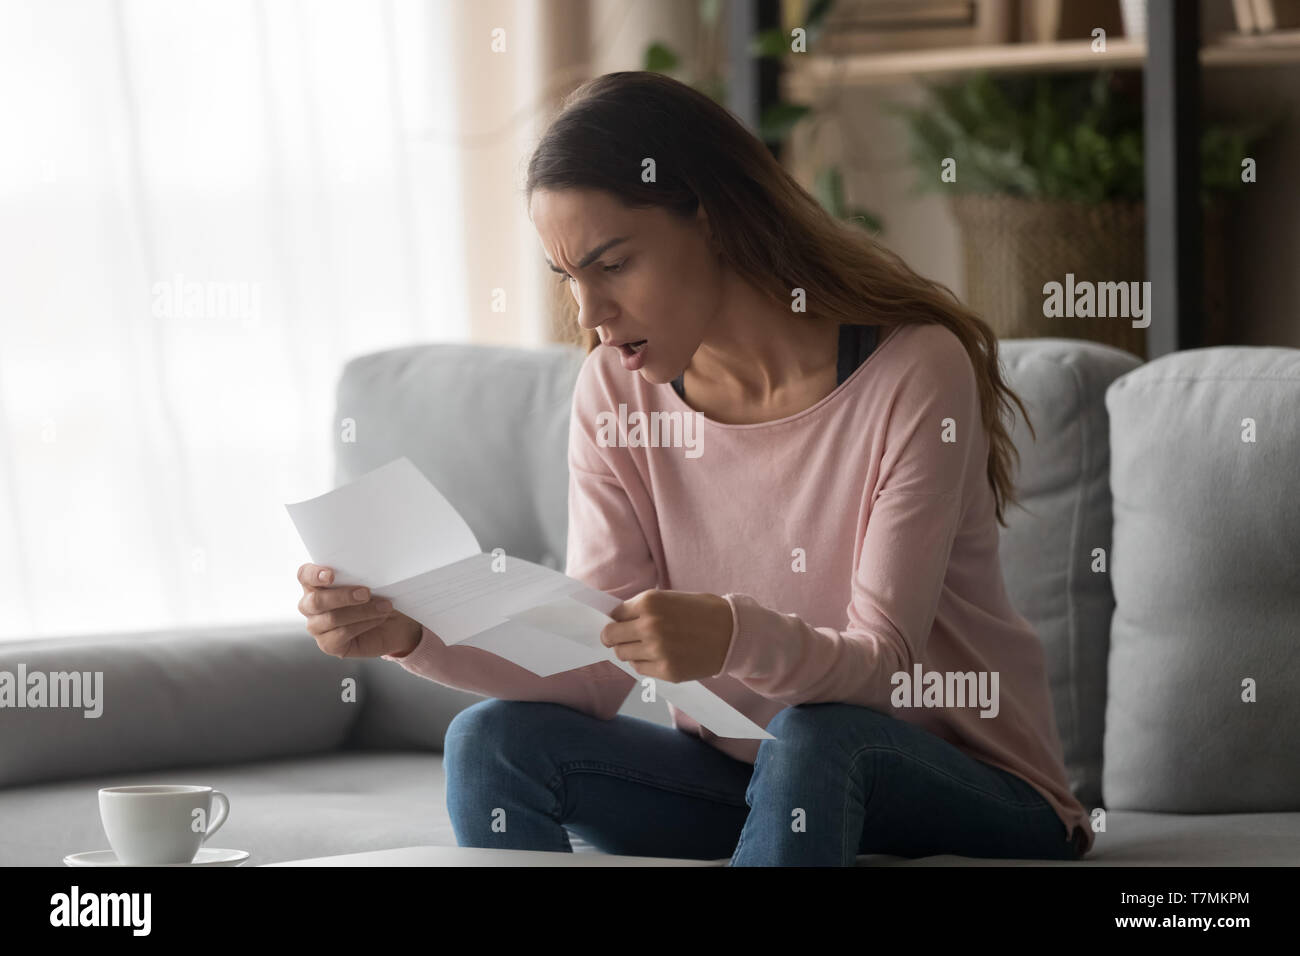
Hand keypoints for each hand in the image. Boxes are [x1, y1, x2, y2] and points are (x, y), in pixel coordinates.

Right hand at [296, 563, 422, 658]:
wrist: (392, 624)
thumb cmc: (376, 598)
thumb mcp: (369, 582)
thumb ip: (358, 576)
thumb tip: (366, 572)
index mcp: (316, 585)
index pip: (304, 575)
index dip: (314, 574)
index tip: (331, 575)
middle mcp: (311, 606)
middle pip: (315, 601)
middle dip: (343, 596)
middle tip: (366, 593)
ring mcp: (317, 627)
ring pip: (331, 618)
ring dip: (362, 611)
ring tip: (383, 607)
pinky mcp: (328, 644)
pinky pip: (341, 634)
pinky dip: (363, 625)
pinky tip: (378, 619)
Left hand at [600, 589, 733, 683]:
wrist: (733, 632)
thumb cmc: (701, 612)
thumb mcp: (669, 598)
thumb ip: (643, 608)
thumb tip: (615, 620)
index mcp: (649, 602)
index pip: (614, 615)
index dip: (618, 619)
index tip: (623, 623)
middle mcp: (649, 626)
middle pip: (611, 637)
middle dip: (616, 637)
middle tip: (626, 638)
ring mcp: (657, 651)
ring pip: (623, 655)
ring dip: (631, 651)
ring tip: (649, 646)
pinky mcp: (667, 671)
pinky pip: (639, 669)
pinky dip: (644, 663)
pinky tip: (660, 655)